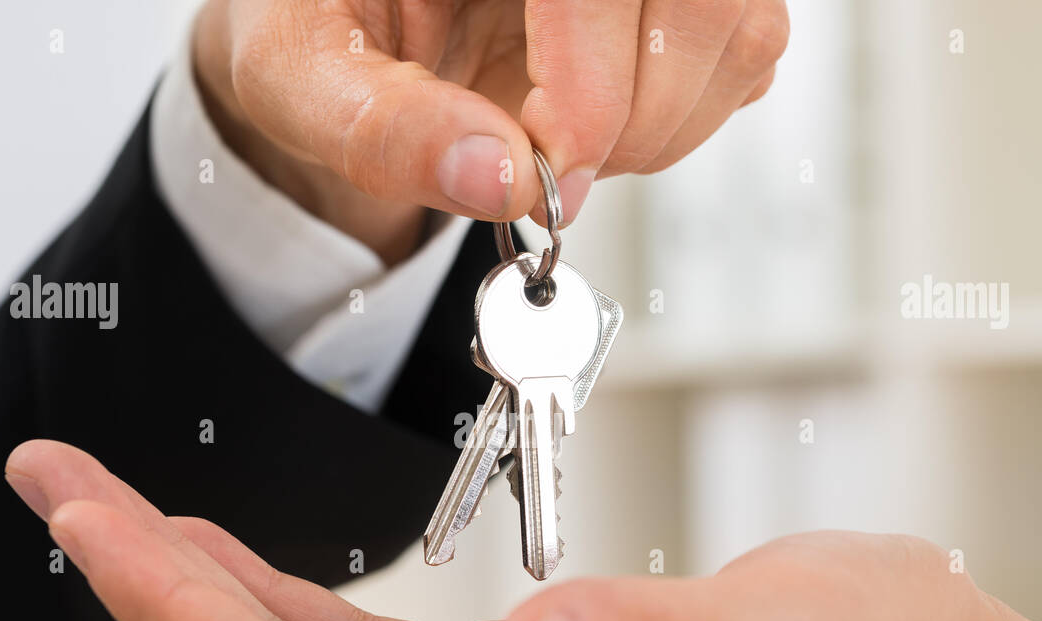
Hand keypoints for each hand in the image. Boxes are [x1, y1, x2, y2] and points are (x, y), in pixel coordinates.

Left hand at [192, 0, 788, 260]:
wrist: (351, 26)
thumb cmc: (322, 24)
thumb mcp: (297, 75)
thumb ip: (380, 126)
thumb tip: (496, 181)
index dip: (592, 83)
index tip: (546, 169)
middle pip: (701, 2)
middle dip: (632, 121)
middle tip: (551, 169)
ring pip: (741, 32)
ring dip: (662, 129)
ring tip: (566, 141)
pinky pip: (743, 59)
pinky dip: (682, 122)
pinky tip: (600, 121)